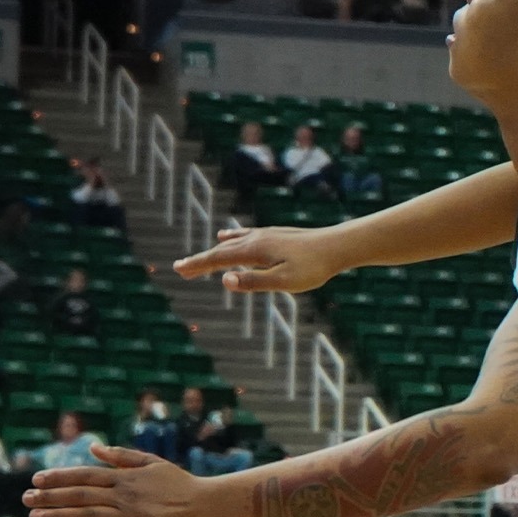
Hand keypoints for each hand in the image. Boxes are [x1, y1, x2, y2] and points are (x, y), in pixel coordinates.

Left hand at [23, 445, 234, 516]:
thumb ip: (123, 456)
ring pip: (87, 516)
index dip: (59, 477)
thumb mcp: (154, 463)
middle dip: (50, 496)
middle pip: (80, 495)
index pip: (85, 475)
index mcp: (128, 478)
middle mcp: (126, 497)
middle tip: (25, 498)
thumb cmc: (183, 484)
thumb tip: (94, 448)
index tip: (36, 479)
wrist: (211, 507)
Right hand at [173, 226, 343, 293]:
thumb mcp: (285, 281)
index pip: (219, 259)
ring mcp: (266, 235)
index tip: (179, 270)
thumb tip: (225, 281)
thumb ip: (255, 282)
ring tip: (199, 258)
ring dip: (214, 251)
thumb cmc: (314, 267)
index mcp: (255, 251)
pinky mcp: (276, 235)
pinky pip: (246, 236)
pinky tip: (228, 236)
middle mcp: (257, 239)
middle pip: (222, 250)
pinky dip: (231, 238)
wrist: (339, 245)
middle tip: (180, 269)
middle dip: (201, 260)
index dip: (198, 265)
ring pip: (233, 243)